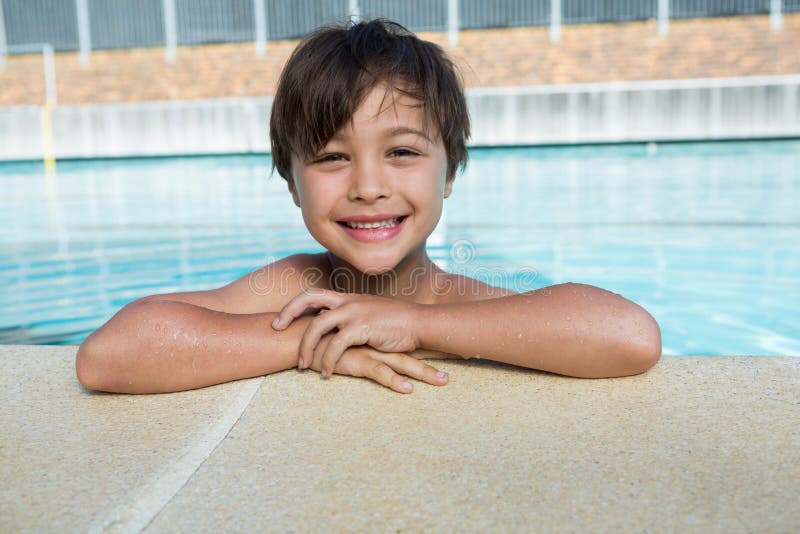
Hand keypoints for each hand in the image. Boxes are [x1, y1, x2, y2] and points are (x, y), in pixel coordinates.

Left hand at [271, 288, 420, 377]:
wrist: (419, 323)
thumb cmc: (396, 323)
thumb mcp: (368, 315)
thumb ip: (350, 318)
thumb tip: (333, 327)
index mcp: (347, 298)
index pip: (313, 294)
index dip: (293, 305)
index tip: (279, 320)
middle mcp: (347, 301)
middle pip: (308, 300)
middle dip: (288, 314)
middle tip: (276, 330)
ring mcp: (354, 313)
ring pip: (318, 326)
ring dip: (307, 347)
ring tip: (302, 365)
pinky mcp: (362, 328)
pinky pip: (336, 345)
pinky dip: (327, 360)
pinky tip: (326, 373)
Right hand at [307, 332, 448, 393]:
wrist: (297, 337)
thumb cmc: (321, 341)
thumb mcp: (347, 342)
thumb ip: (361, 344)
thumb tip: (376, 351)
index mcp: (378, 336)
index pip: (410, 340)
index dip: (434, 344)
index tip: (457, 348)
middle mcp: (378, 341)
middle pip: (415, 349)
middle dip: (440, 356)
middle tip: (466, 360)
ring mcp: (369, 349)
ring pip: (403, 362)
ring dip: (425, 372)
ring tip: (444, 381)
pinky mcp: (357, 360)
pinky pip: (379, 372)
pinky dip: (394, 382)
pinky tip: (408, 390)